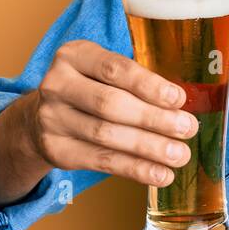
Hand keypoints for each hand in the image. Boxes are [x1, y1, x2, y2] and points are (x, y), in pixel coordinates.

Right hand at [27, 39, 199, 185]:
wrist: (42, 117)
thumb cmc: (90, 89)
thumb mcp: (104, 73)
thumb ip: (137, 82)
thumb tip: (182, 105)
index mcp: (74, 55)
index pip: (115, 69)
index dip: (149, 85)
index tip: (178, 99)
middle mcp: (57, 85)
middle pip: (111, 104)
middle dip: (154, 118)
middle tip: (187, 128)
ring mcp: (52, 119)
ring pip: (107, 136)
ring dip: (149, 147)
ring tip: (179, 155)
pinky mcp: (56, 150)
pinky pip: (102, 161)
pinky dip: (136, 169)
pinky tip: (160, 174)